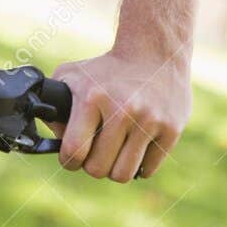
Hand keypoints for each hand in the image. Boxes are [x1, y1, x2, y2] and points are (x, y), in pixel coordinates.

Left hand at [47, 50, 190, 180]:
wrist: (155, 52)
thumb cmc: (107, 69)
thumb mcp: (72, 77)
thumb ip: (55, 108)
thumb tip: (55, 141)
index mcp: (92, 98)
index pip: (74, 151)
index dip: (69, 161)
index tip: (73, 158)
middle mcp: (122, 109)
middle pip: (98, 169)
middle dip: (93, 165)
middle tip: (97, 152)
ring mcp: (149, 120)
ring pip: (123, 174)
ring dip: (116, 169)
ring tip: (116, 152)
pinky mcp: (171, 129)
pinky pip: (148, 170)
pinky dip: (140, 164)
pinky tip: (136, 146)